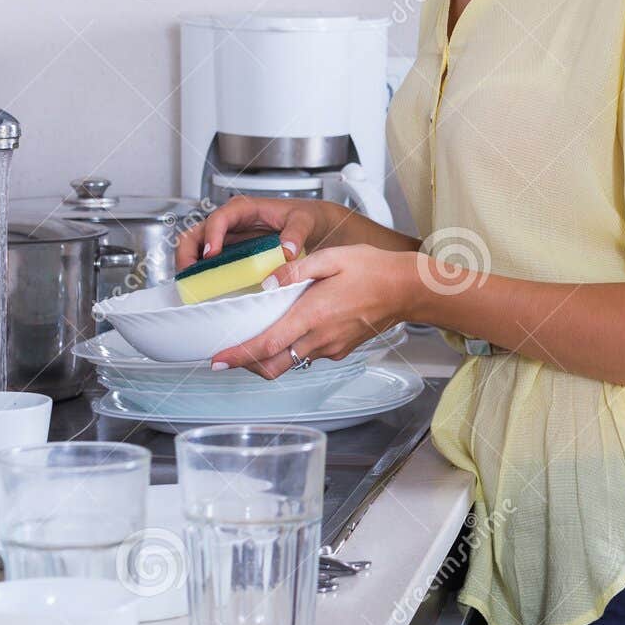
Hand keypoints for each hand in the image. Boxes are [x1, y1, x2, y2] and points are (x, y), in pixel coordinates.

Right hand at [174, 195, 334, 272]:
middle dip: (187, 252)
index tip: (212, 255)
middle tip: (189, 274)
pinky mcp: (230, 251)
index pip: (219, 218)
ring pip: (196, 246)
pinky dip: (201, 271)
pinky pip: (207, 259)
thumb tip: (286, 250)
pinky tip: (204, 286)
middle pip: (197, 231)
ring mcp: (227, 236)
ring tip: (191, 284)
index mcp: (244, 208)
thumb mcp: (304, 221)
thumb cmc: (305, 216)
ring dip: (189, 263)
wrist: (312, 224)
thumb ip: (295, 234)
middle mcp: (230, 221)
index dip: (212, 235)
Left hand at [207, 245, 419, 376]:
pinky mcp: (341, 349)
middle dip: (247, 365)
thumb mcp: (332, 258)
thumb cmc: (374, 270)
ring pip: (291, 361)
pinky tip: (295, 326)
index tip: (217, 360)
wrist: (407, 289)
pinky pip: (310, 354)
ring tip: (260, 334)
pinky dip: (294, 347)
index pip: (266, 345)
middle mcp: (320, 339)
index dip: (238, 356)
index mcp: (312, 316)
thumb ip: (295, 270)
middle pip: (273, 366)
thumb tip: (267, 281)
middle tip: (229, 355)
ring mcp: (331, 347)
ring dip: (270, 354)